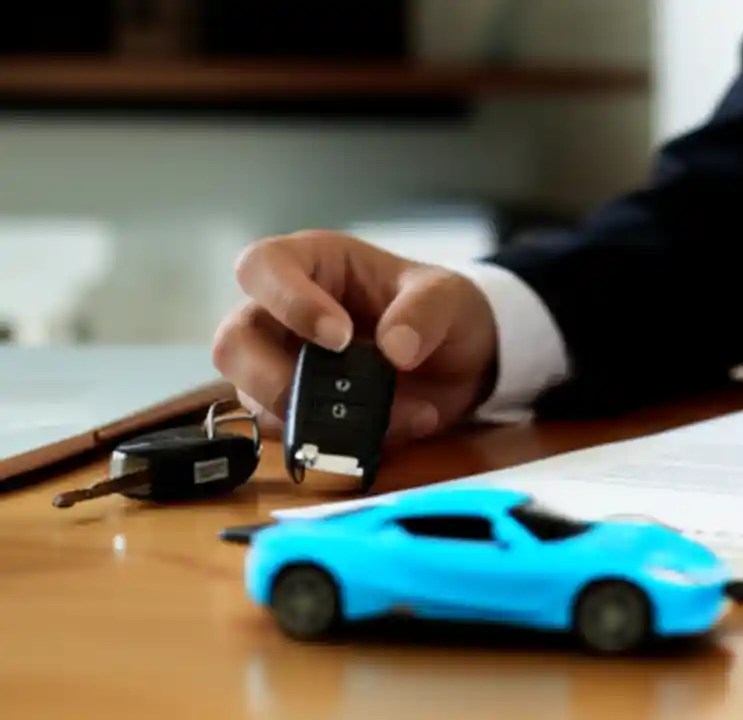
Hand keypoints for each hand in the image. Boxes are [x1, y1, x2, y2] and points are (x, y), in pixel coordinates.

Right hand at [212, 230, 497, 443]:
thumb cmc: (444, 311)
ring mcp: (283, 365)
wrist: (465, 364)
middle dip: (277, 377)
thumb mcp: (450, 298)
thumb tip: (394, 350)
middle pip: (234, 342)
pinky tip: (388, 432)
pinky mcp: (297, 411)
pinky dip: (337, 442)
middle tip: (337, 394)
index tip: (340, 337)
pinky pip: (290, 434)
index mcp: (313, 264)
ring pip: (252, 398)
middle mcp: (283, 313)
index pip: (262, 267)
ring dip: (315, 418)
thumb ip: (426, 312)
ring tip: (389, 417)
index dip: (288, 301)